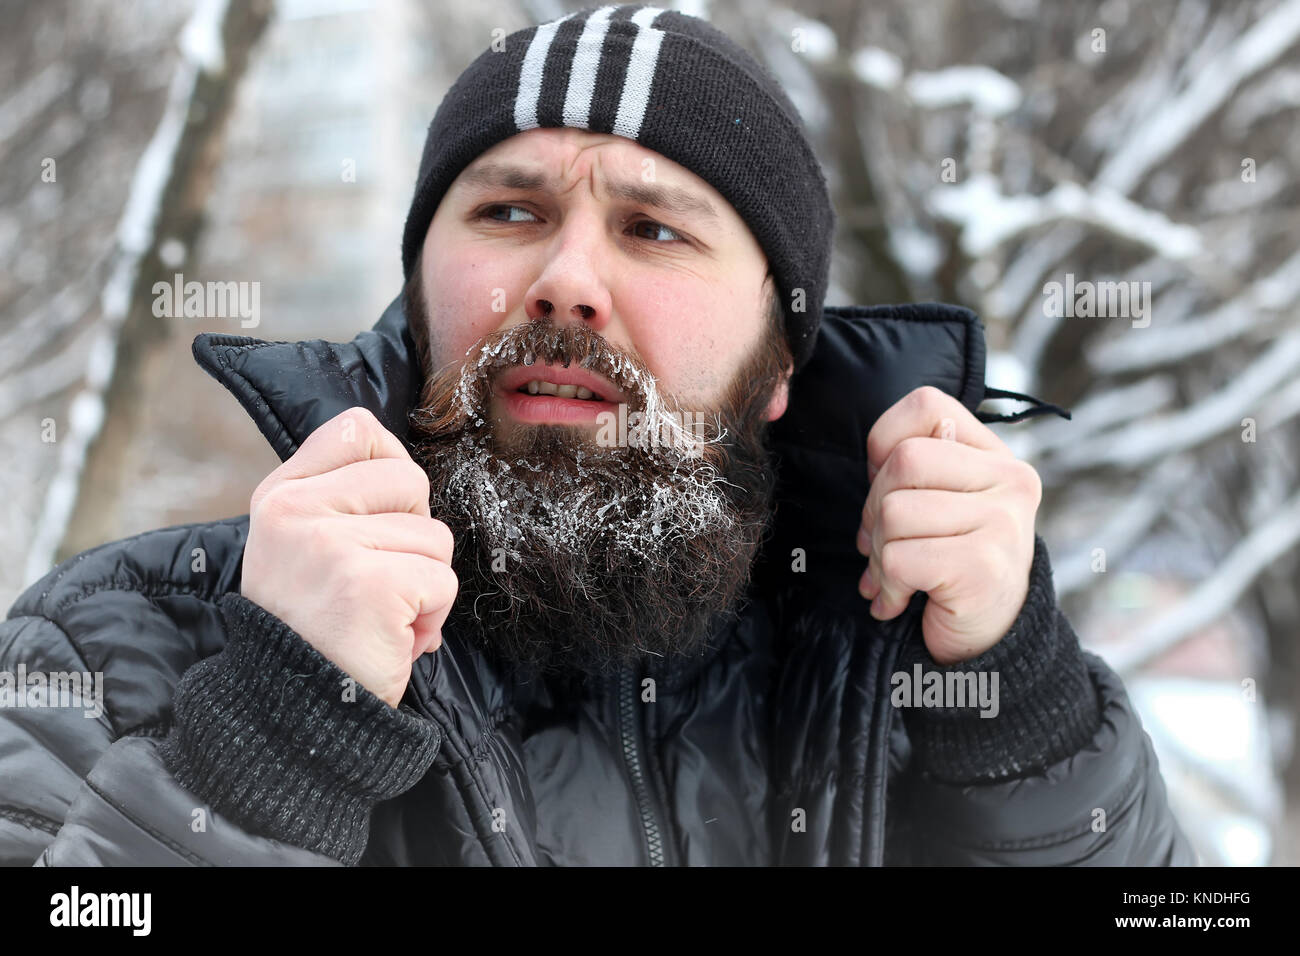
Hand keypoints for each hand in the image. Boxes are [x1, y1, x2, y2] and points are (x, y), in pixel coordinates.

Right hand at [241, 407, 457, 707]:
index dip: (390, 469)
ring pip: (434, 536)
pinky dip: (432, 616)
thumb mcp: (302, 549)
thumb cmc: (316, 632)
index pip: (358, 429)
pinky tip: (394, 637)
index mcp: (281, 495)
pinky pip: (443, 580)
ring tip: (383, 616)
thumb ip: (341, 501)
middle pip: (410, 480)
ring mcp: (330, 545)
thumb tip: (404, 470)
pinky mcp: (368, 583)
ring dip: (426, 584)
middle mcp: (296, 511)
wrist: (294, 716)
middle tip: (379, 581)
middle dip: (415, 536)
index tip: (381, 518)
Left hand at [856, 386, 1041, 664]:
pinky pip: (900, 559)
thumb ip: (915, 471)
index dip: (884, 442)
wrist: (990, 640)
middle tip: (880, 544)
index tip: (888, 486)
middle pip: (902, 462)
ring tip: (894, 577)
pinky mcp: (984, 566)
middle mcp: (1010, 479)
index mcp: (996, 455)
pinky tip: (902, 600)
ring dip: (879, 555)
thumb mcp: (940, 504)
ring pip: (894, 512)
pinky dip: (888, 586)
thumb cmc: (952, 563)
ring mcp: (1003, 522)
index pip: (925, 405)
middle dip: (874, 509)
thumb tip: (879, 461)